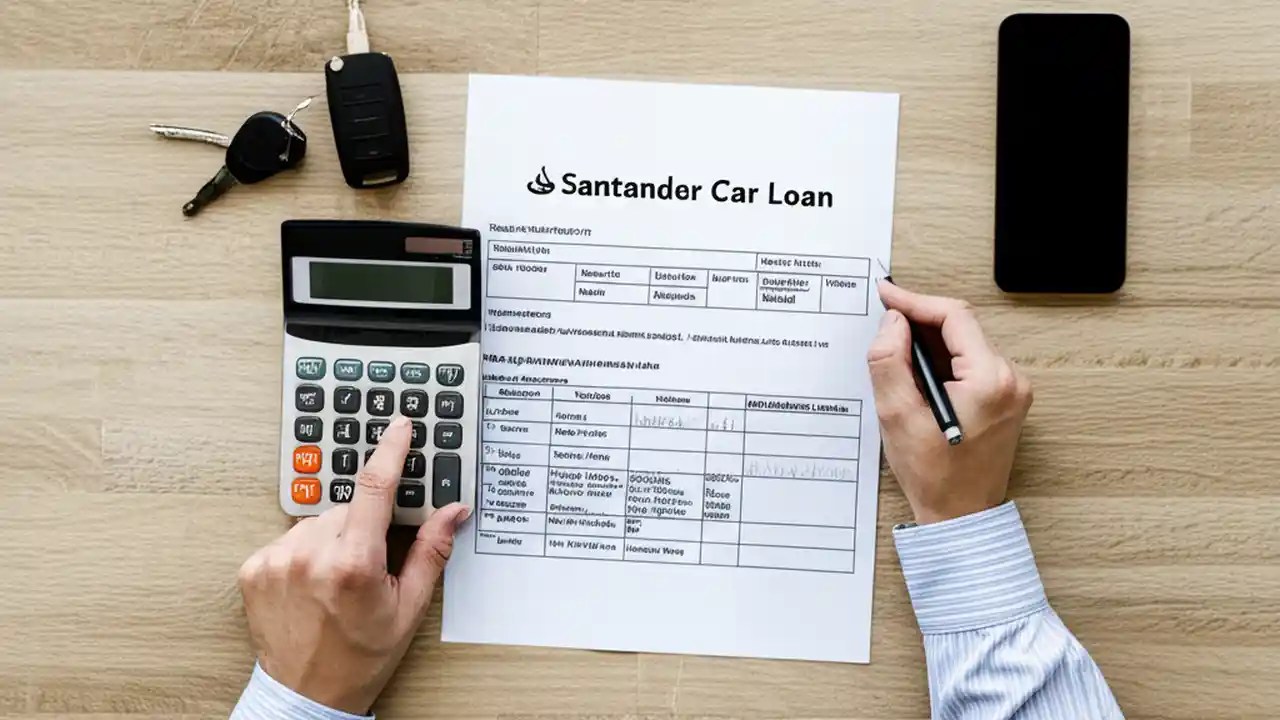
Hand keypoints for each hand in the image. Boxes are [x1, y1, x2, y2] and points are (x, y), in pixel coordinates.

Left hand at [238, 416, 470, 713]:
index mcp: (354, 564)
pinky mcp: (254, 568)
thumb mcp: (409, 608)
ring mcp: (277, 560)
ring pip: (317, 521)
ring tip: (337, 581)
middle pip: (348, 508)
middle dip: (363, 526)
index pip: (375, 487)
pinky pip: (289, 538)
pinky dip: (304, 552)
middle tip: (369, 566)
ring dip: (332, 538)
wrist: (305, 694)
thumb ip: (431, 552)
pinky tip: (312, 583)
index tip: (399, 426)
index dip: (390, 449)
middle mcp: (310, 556)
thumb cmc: (359, 656)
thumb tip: (452, 511)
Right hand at [868, 282, 1032, 523]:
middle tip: (883, 323)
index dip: (915, 302)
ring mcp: (1012, 389)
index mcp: (990, 379)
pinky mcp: (1005, 399)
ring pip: (965, 344)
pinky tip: (917, 372)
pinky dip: (943, 360)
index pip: (953, 316)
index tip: (886, 296)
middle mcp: (1010, 378)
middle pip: (961, 327)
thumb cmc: (934, 476)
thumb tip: (894, 322)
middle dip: (920, 321)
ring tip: (895, 352)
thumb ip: (890, 361)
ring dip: (930, 342)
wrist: (961, 517)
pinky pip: (971, 363)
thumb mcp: (898, 416)